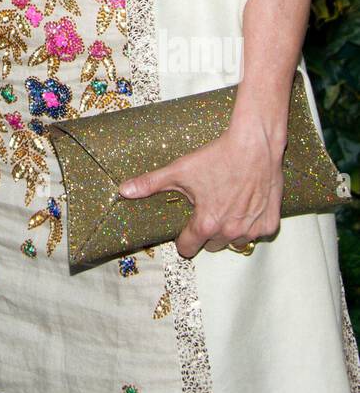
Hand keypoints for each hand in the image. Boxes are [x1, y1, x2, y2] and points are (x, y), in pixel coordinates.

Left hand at [117, 121, 284, 257]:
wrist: (254, 144)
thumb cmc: (216, 156)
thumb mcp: (180, 170)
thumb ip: (151, 184)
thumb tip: (123, 191)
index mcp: (205, 225)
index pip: (187, 248)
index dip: (183, 238)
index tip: (185, 228)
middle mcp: (229, 232)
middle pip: (211, 245)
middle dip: (207, 231)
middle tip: (208, 207)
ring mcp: (252, 230)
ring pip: (234, 241)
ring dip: (230, 229)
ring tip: (227, 203)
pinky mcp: (270, 224)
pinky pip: (257, 233)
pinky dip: (251, 222)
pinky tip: (246, 202)